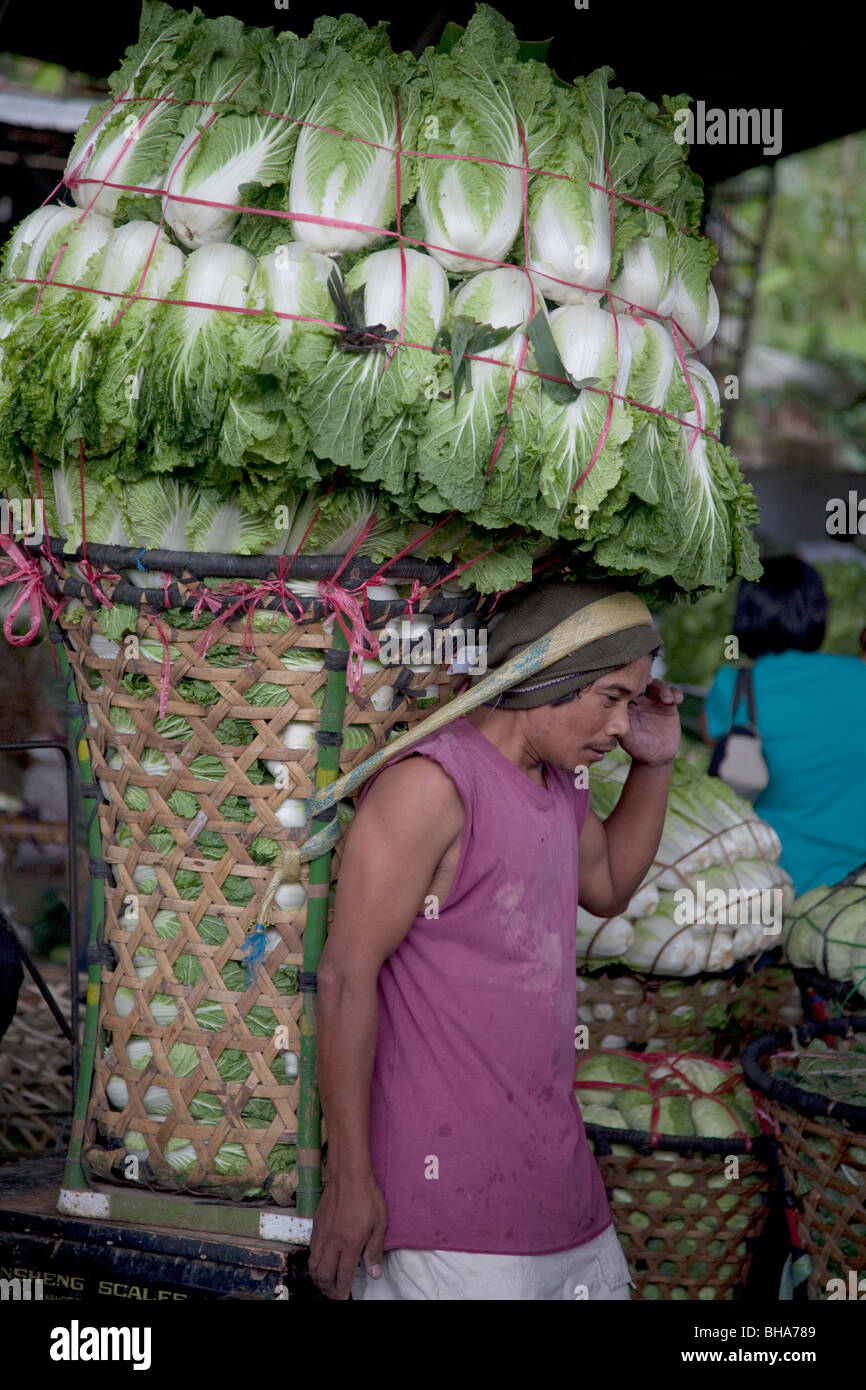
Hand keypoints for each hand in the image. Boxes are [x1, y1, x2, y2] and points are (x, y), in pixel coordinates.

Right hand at [308, 1173, 388, 1300]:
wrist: (348, 1175)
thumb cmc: (368, 1198)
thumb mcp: (379, 1224)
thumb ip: (374, 1251)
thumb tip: (374, 1273)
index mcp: (350, 1244)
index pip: (343, 1276)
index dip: (342, 1291)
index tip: (343, 1299)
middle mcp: (333, 1242)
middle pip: (324, 1275)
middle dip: (328, 1289)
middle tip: (333, 1295)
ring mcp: (322, 1234)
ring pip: (314, 1264)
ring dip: (318, 1278)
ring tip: (324, 1284)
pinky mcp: (316, 1225)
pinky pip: (311, 1250)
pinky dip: (313, 1262)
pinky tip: (319, 1263)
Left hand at [617, 677, 682, 766]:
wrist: (656, 757)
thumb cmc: (638, 749)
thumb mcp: (629, 741)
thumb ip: (620, 733)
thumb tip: (608, 729)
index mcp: (627, 705)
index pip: (626, 688)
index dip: (630, 683)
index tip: (634, 684)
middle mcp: (640, 700)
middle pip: (643, 682)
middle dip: (647, 679)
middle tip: (650, 681)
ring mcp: (654, 701)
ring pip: (658, 686)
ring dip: (663, 689)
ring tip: (668, 701)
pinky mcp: (669, 706)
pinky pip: (673, 693)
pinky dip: (676, 693)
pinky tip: (677, 701)